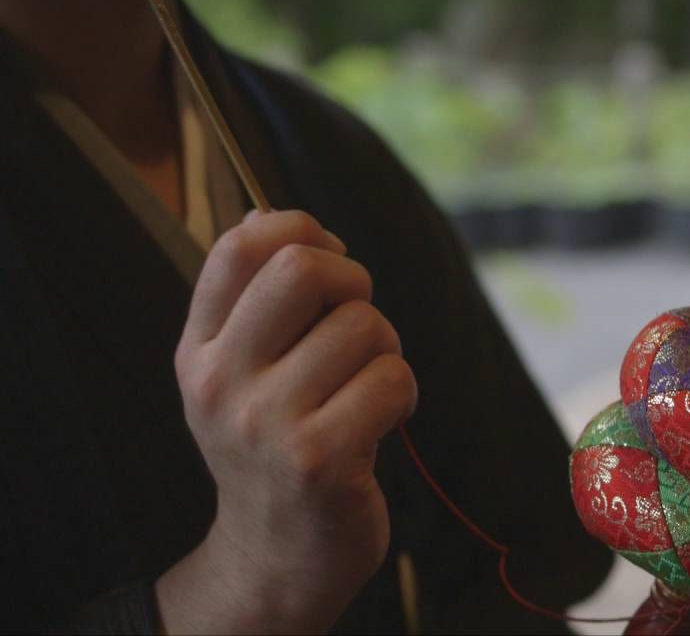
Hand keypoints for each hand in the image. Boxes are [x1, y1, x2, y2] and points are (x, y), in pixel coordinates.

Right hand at [156, 210, 417, 634]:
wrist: (276, 557)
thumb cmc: (277, 447)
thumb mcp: (241, 375)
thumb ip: (253, 302)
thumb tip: (271, 216)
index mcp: (199, 350)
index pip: (238, 247)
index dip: (301, 231)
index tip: (329, 261)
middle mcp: (221, 381)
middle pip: (304, 270)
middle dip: (354, 282)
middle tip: (357, 324)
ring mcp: (267, 421)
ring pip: (365, 325)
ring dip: (386, 349)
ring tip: (366, 388)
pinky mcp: (320, 457)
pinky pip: (394, 378)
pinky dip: (405, 393)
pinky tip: (382, 421)